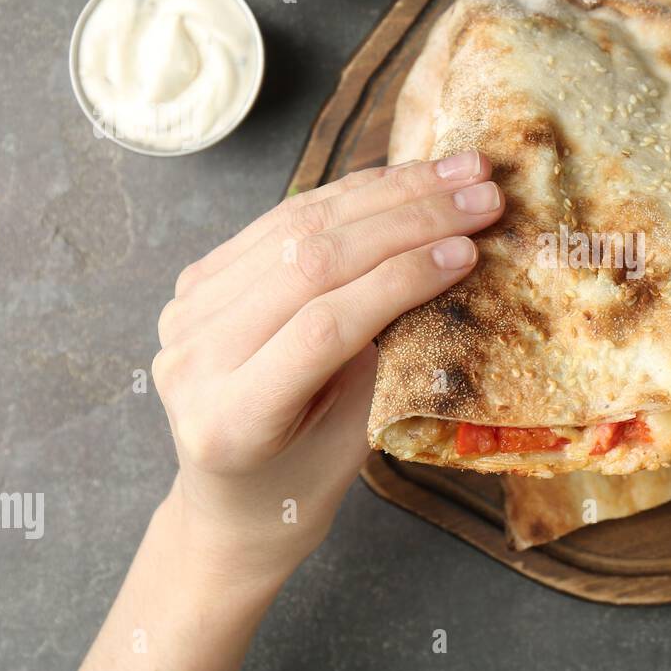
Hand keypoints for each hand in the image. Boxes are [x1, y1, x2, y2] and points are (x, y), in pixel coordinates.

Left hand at [152, 152, 503, 581]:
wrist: (231, 497)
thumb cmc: (303, 482)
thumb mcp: (356, 438)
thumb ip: (387, 359)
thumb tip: (455, 265)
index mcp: (232, 419)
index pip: (324, 326)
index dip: (400, 280)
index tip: (469, 251)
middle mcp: (194, 358)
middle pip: (309, 263)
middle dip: (407, 221)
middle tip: (482, 197)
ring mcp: (188, 312)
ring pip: (296, 226)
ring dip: (388, 192)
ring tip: (460, 173)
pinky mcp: (198, 279)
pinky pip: (281, 220)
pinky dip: (350, 194)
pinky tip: (406, 177)